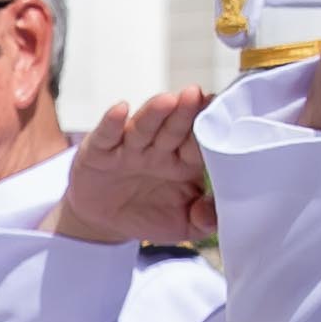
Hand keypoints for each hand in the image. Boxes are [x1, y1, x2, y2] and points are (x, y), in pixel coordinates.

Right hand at [50, 90, 218, 249]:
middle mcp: (158, 150)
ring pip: (143, 129)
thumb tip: (210, 215)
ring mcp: (129, 149)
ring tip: (167, 101)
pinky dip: (112, 123)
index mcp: (183, 162)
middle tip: (196, 95)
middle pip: (173, 129)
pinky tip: (120, 110)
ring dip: (154, 114)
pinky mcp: (100, 152)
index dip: (208, 129)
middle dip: (184, 112)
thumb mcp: (181, 226)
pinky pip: (107, 136)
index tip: (220, 113)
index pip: (198, 143)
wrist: (104, 220)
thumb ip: (204, 222)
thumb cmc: (147, 215)